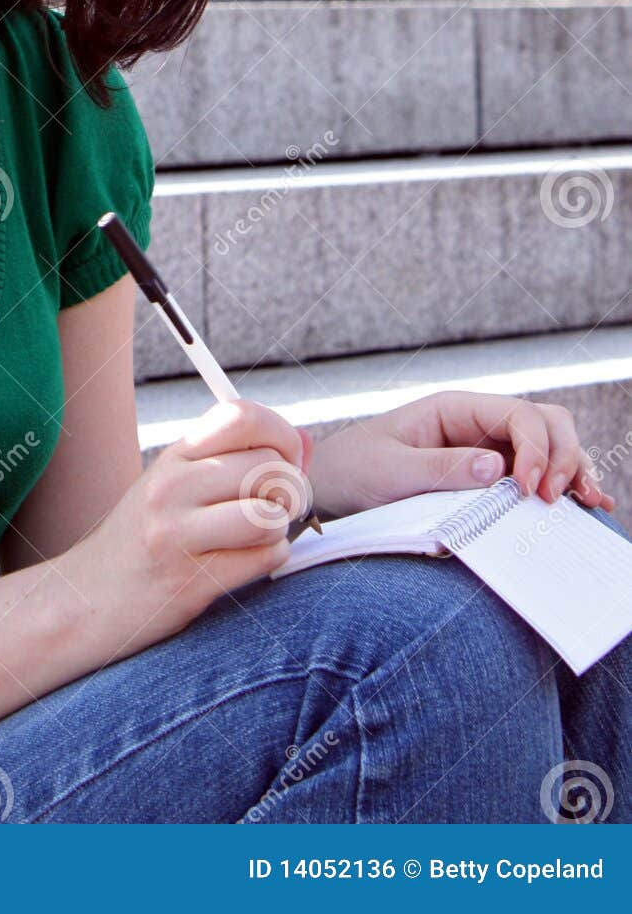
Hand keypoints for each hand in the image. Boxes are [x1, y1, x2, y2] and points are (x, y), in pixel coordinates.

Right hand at [62, 399, 312, 660]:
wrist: (84, 601)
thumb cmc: (142, 542)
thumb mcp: (177, 487)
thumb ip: (238, 460)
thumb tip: (305, 442)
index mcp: (174, 456)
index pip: (243, 415)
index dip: (281, 435)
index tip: (285, 461)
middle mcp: (172, 486)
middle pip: (268, 466)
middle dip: (291, 490)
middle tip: (279, 508)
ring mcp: (177, 533)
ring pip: (270, 513)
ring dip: (281, 527)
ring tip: (262, 535)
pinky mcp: (189, 580)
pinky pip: (265, 557)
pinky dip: (271, 559)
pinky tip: (248, 561)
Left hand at [308, 389, 615, 520]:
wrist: (324, 488)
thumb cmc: (351, 472)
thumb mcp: (390, 471)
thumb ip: (442, 468)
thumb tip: (498, 468)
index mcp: (453, 409)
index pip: (518, 415)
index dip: (537, 450)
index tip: (533, 491)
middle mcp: (475, 423)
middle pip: (544, 423)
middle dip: (564, 455)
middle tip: (560, 499)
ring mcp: (484, 448)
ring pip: (547, 446)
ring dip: (572, 469)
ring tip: (589, 502)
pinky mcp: (484, 477)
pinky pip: (531, 473)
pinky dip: (559, 484)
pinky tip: (582, 505)